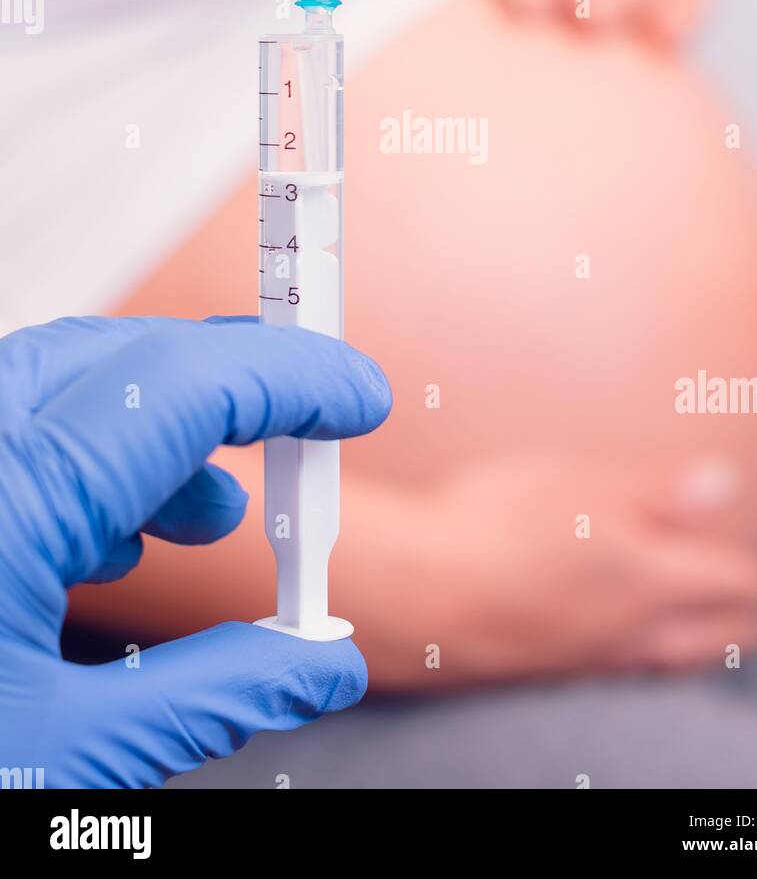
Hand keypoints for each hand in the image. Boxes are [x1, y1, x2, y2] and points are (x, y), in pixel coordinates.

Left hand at [0, 315, 390, 787]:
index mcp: (4, 504)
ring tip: (219, 511)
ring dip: (161, 426)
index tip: (355, 396)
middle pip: (125, 357)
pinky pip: (17, 430)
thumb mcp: (61, 766)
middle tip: (306, 428)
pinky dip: (92, 459)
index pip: (184, 385)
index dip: (291, 380)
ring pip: (66, 383)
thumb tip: (319, 665)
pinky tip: (119, 536)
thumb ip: (211, 697)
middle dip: (231, 385)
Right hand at [428, 453, 756, 681]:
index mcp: (651, 577)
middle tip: (727, 578)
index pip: (741, 581)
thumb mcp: (579, 481)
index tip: (729, 538)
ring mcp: (598, 661)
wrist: (414, 593)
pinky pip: (632, 678)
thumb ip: (659, 487)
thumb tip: (724, 483)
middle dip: (739, 609)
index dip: (746, 559)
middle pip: (726, 637)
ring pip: (681, 665)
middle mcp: (636, 630)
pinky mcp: (559, 678)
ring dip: (699, 638)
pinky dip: (648, 657)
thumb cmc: (492, 521)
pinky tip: (622, 636)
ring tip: (690, 612)